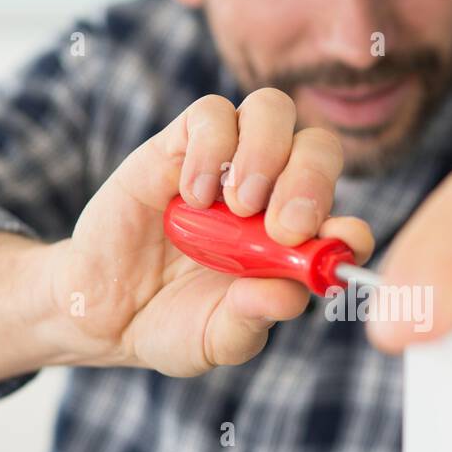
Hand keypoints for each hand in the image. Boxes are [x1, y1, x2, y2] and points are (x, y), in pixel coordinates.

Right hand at [46, 90, 372, 376]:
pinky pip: (211, 114)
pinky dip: (211, 148)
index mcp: (293, 246)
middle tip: (281, 228)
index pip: (344, 221)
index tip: (336, 246)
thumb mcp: (215, 340)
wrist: (102, 309)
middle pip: (319, 150)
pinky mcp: (180, 146)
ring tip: (235, 207)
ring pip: (272, 111)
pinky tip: (192, 195)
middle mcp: (270, 195)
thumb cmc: (170, 323)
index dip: (349, 232)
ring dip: (265, 154)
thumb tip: (288, 296)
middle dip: (311, 182)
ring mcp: (227, 164)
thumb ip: (251, 322)